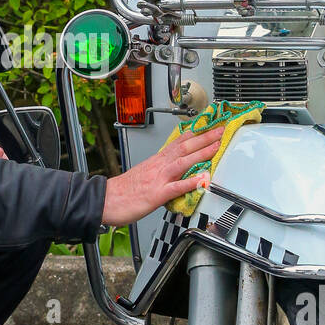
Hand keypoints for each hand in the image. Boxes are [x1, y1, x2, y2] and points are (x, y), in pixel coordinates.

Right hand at [101, 126, 222, 226]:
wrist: (104, 199)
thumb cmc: (123, 191)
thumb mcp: (144, 174)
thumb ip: (161, 170)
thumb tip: (175, 170)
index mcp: (156, 161)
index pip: (179, 142)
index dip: (196, 133)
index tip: (209, 125)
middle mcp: (158, 166)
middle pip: (184, 147)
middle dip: (204, 138)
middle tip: (220, 130)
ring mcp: (158, 178)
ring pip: (183, 161)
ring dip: (201, 153)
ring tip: (216, 146)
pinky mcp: (157, 194)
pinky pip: (176, 187)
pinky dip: (191, 182)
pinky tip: (203, 179)